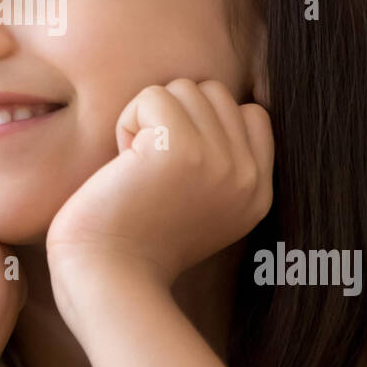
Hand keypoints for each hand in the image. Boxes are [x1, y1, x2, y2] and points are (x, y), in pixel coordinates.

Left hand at [45, 78, 273, 290]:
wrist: (108, 278)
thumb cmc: (133, 241)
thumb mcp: (199, 206)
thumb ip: (218, 163)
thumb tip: (206, 101)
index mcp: (258, 194)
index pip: (251, 114)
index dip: (204, 123)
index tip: (172, 165)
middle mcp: (248, 178)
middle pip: (214, 93)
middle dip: (173, 118)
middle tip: (149, 168)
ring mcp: (220, 162)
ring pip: (184, 88)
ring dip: (147, 119)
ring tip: (137, 166)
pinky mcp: (181, 150)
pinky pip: (153, 96)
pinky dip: (128, 121)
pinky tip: (124, 164)